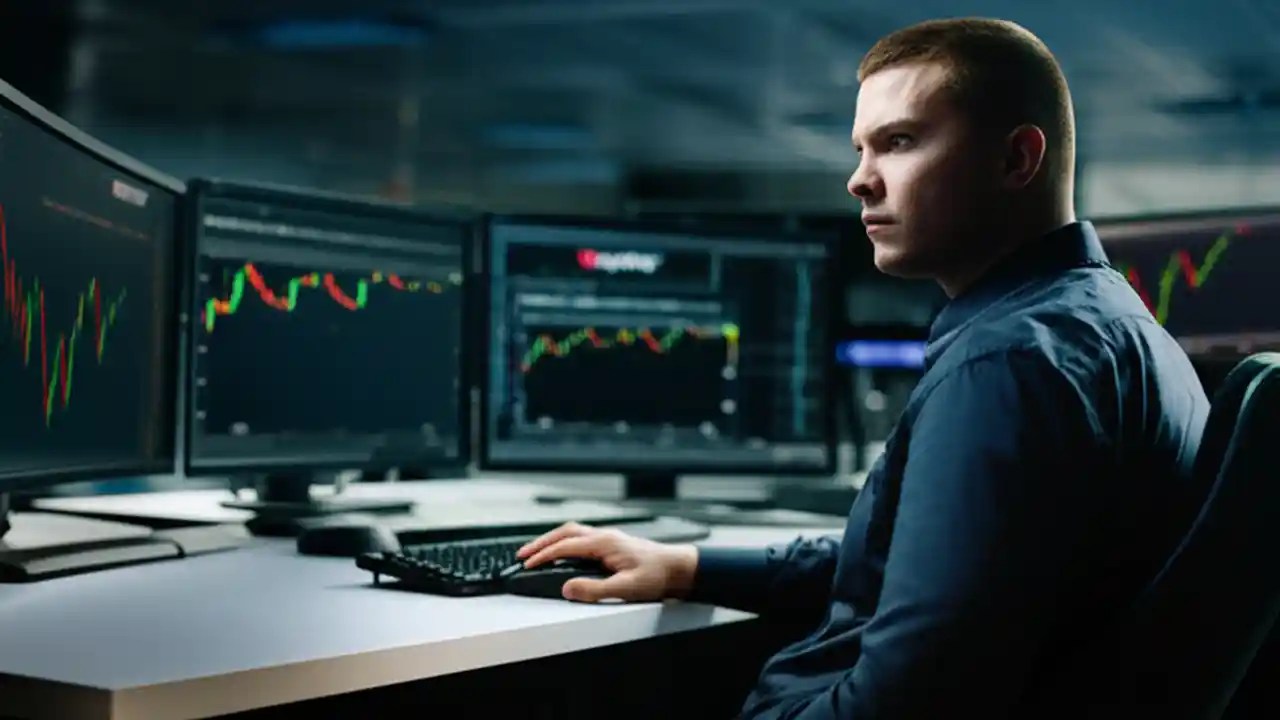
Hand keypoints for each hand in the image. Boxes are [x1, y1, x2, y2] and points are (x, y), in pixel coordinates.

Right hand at [516, 522, 698, 602]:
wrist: (678, 568)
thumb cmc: (657, 576)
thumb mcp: (625, 589)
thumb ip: (595, 589)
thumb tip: (567, 588)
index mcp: (604, 543)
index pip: (566, 546)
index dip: (544, 555)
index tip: (527, 564)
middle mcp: (604, 536)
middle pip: (564, 532)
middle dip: (541, 543)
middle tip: (522, 555)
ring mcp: (608, 537)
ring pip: (572, 532)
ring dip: (552, 540)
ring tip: (536, 552)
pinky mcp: (612, 543)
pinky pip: (581, 536)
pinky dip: (565, 541)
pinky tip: (563, 551)